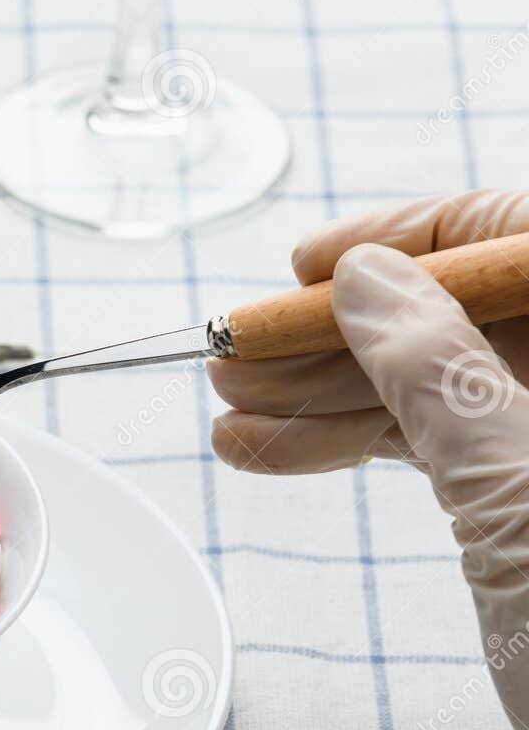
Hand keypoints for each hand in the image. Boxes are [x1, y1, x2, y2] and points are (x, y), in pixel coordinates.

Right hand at [209, 189, 528, 729]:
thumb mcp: (520, 488)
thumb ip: (440, 371)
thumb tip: (365, 277)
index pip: (512, 240)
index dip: (410, 241)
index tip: (311, 268)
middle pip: (461, 314)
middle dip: (338, 335)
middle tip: (238, 355)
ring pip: (435, 385)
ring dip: (321, 398)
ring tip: (229, 411)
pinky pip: (435, 448)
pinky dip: (348, 449)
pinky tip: (266, 451)